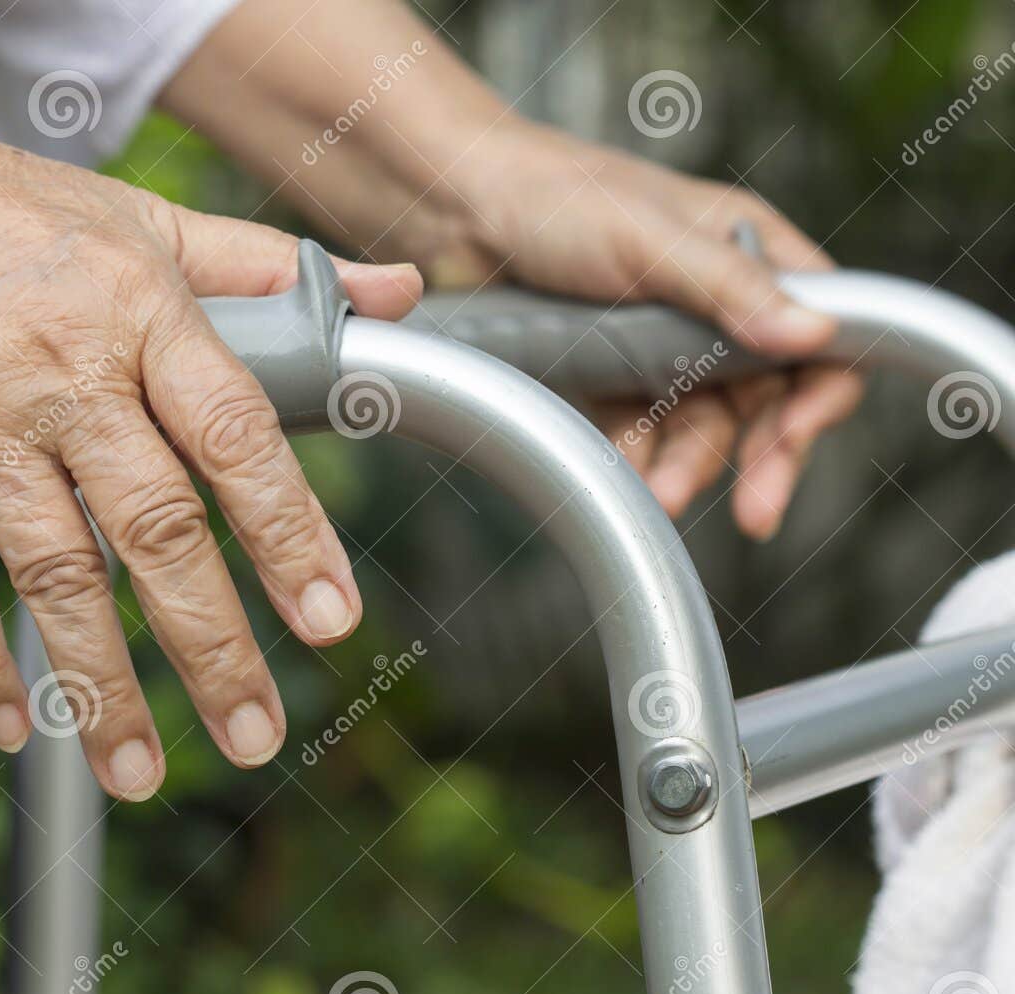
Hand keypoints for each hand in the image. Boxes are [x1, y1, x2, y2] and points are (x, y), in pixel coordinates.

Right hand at [0, 119, 420, 799]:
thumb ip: (266, 268)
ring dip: (101, 684)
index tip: (332, 620)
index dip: (290, 533)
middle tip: (255, 734)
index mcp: (138, 308)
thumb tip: (398, 296)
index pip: (235, 435)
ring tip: (138, 773)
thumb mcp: (139, 215)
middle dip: (212, 646)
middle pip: (155, 527)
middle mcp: (62, 371)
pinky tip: (15, 725)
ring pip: (53, 572)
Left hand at [408, 119, 863, 539]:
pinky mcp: (611, 377)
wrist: (455, 212)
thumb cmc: (553, 196)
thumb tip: (809, 334)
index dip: (820, 388)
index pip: (823, 329)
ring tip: (662, 496)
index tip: (797, 435)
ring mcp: (663, 343)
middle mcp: (715, 301)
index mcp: (748, 249)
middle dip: (763, 454)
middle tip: (758, 512)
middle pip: (766, 394)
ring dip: (690, 466)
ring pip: (702, 424)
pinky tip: (622, 479)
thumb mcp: (648, 238)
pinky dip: (636, 460)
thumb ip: (727, 289)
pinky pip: (640, 433)